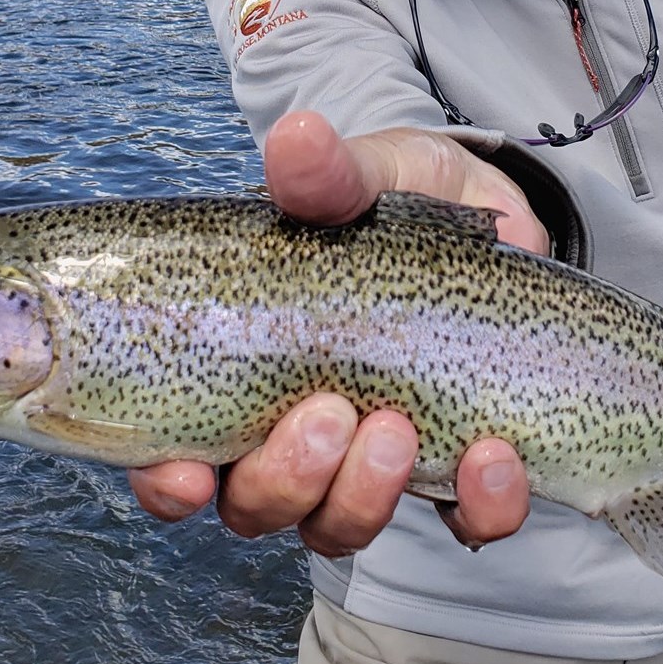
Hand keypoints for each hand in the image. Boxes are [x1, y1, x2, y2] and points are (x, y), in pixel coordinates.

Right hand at [129, 111, 537, 551]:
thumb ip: (329, 174)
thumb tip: (296, 138)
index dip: (168, 483)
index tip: (186, 474)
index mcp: (245, 370)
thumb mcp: (364, 176)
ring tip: (397, 431)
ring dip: (363, 498)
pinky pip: (465, 522)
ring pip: (341, 526)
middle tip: (326, 415)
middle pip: (258, 505)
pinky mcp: (458, 465)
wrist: (489, 211)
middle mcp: (293, 431)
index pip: (178, 454)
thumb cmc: (395, 199)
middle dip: (284, 480)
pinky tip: (494, 461)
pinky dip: (479, 508)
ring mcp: (373, 459)